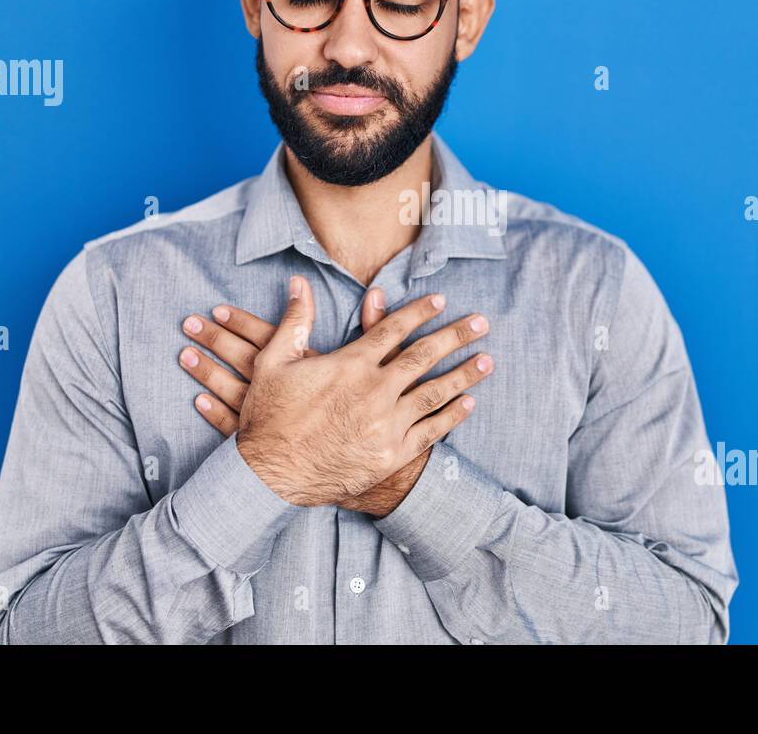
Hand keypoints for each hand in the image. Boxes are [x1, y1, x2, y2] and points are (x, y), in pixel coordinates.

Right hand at [178, 277, 493, 508]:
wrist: (269, 475)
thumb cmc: (269, 417)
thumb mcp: (273, 362)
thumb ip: (295, 321)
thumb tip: (299, 282)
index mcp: (349, 365)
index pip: (393, 330)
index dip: (419, 312)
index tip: (442, 300)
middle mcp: (373, 391)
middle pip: (423, 356)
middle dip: (455, 336)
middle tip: (482, 322)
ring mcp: (385, 424)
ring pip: (434, 393)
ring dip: (464, 374)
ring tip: (488, 360)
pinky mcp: (390, 455)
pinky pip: (430, 431)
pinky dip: (452, 416)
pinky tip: (469, 403)